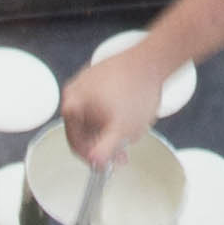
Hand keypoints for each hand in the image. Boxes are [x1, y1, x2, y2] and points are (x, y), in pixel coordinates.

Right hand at [61, 42, 173, 173]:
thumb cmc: (136, 92)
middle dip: (103, 143)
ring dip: (108, 129)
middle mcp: (73, 92)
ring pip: (93, 117)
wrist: (152, 61)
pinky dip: (111, 112)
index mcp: (71, 105)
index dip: (94, 158)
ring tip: (128, 130)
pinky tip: (128, 113)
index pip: (76, 143)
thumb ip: (104, 150)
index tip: (108, 163)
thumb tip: (93, 162)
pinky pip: (99, 101)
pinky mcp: (98, 75)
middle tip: (122, 153)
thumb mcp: (121, 130)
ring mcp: (85, 81)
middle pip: (84, 130)